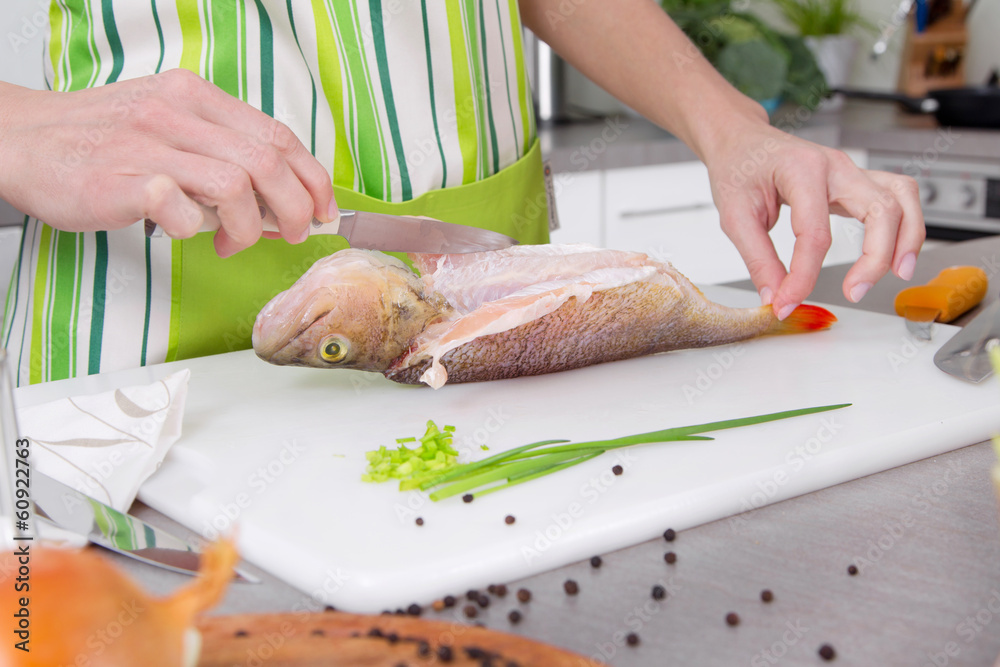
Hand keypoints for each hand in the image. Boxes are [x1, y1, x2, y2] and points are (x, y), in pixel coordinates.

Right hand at [0, 69, 335, 256]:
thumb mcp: (170, 127)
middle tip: (293, 234)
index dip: (313, 178)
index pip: (279, 135)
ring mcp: (148, 146)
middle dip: (296, 208)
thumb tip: (281, 202)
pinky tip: (181, 231)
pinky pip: (178, 208)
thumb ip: (223, 155)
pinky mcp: (120, 180)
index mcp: (196, 97)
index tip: (325, 209)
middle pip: (268, 162)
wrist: (21, 139)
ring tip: (234, 242)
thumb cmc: (100, 141)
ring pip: (235, 185)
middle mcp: (176, 114)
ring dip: (250, 226)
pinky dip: (192, 228)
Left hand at [703, 119, 924, 318]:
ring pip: (901, 198)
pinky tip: (895, 253)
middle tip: (854, 293)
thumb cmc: (738, 168)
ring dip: (908, 238)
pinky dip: (905, 225)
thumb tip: (776, 296)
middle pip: (880, 209)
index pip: (815, 234)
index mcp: (802, 170)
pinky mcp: (856, 182)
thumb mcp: (734, 216)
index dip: (805, 275)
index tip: (789, 301)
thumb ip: (758, 259)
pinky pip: (897, 197)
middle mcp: (835, 166)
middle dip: (875, 257)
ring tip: (898, 273)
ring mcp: (851, 171)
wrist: (741, 141)